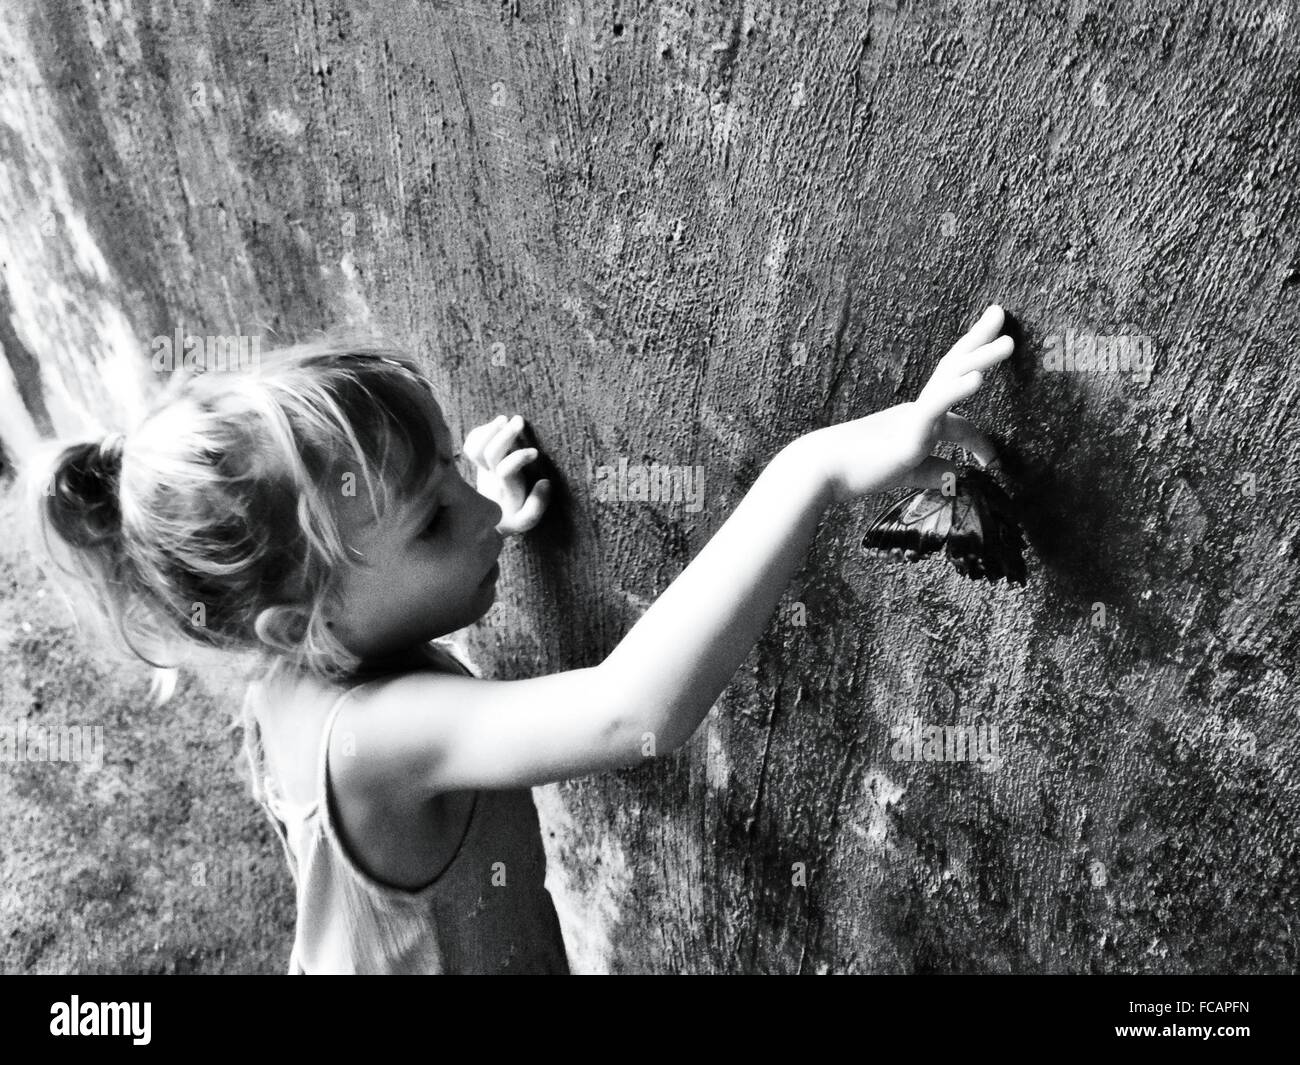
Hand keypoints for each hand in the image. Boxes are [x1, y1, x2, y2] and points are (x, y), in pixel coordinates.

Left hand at [462, 413, 551, 534]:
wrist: (484, 523)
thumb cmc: (510, 518)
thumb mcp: (527, 520)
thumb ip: (537, 505)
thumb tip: (545, 483)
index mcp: (505, 489)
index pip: (506, 470)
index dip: (519, 458)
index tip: (536, 453)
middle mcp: (490, 478)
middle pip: (490, 454)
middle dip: (505, 436)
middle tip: (520, 420)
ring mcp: (482, 470)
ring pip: (477, 449)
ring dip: (490, 430)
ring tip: (505, 418)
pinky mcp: (478, 464)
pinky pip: (471, 446)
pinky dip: (480, 433)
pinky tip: (495, 425)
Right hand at [795, 304, 1012, 502]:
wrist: (821, 471)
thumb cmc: (856, 471)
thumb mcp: (905, 471)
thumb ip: (932, 472)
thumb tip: (956, 477)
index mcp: (916, 416)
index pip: (952, 392)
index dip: (976, 379)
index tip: (994, 366)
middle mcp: (917, 410)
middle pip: (954, 367)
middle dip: (978, 341)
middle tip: (999, 314)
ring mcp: (914, 418)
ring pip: (952, 378)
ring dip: (982, 358)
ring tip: (1010, 342)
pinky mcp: (908, 432)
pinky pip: (937, 405)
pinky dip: (958, 389)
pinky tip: (978, 377)